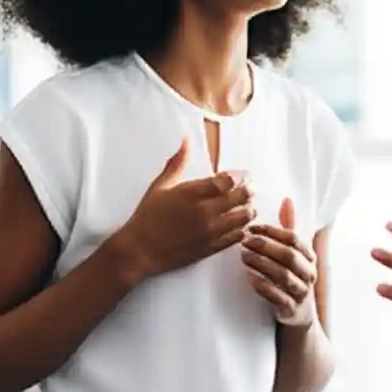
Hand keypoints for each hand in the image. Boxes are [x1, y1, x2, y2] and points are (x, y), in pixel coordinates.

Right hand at [114, 138, 254, 279]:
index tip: (242, 175)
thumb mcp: (160, 186)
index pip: (228, 181)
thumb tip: (186, 141)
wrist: (140, 250)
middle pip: (240, 197)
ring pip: (243, 218)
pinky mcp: (211, 248)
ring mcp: (210, 231)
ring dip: (249, 209)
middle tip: (251, 188)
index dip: (239, 177)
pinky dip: (243, 229)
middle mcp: (205, 211)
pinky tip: (241, 225)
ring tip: (248, 206)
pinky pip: (237, 237)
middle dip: (249, 190)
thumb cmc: (147, 216)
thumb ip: (177, 164)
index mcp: (193, 193)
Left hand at [241, 198, 317, 326]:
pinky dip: (262, 285)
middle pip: (289, 256)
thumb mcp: (293, 252)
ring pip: (282, 275)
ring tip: (243, 255)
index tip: (252, 227)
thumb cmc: (293, 276)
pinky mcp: (291, 309)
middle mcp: (309, 273)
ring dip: (261, 264)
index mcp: (310, 256)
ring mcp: (301, 292)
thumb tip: (287, 199)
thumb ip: (289, 227)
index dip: (273, 231)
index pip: (294, 238)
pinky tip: (248, 275)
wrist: (299, 315)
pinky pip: (277, 296)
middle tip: (244, 240)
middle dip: (265, 246)